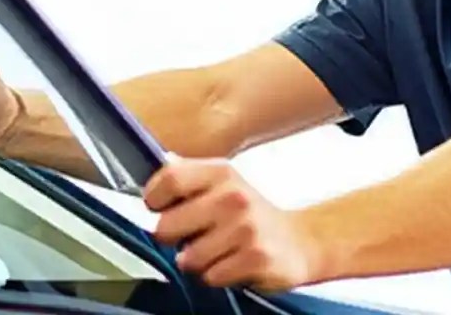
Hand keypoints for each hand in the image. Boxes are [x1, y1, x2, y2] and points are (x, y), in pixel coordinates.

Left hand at [144, 157, 323, 291]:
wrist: (300, 240)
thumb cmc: (251, 215)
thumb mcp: (223, 185)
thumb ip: (188, 180)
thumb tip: (150, 181)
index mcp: (222, 173)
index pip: (169, 179)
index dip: (154, 199)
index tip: (157, 208)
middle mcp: (234, 197)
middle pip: (168, 225)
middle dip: (171, 238)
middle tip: (187, 237)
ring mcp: (246, 228)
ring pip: (188, 258)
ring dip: (195, 262)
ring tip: (214, 252)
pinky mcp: (256, 258)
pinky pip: (211, 276)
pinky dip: (215, 276)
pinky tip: (230, 263)